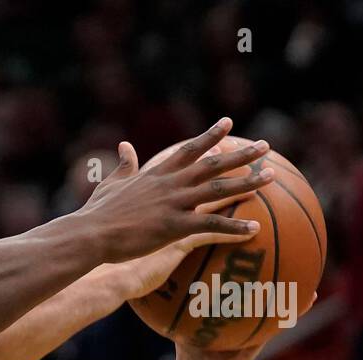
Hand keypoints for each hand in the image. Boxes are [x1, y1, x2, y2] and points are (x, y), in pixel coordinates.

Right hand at [80, 118, 272, 263]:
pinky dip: (234, 226)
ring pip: (219, 189)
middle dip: (241, 154)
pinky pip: (212, 225)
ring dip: (249, 182)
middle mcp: (170, 184)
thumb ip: (124, 165)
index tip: (229, 123)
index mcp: (156, 174)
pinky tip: (254, 228)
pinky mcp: (175, 226)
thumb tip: (125, 145)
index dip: (210, 136)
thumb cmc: (96, 213)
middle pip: (213, 165)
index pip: (189, 150)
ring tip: (272, 176)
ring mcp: (175, 204)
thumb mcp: (111, 183)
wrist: (90, 233)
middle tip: (266, 146)